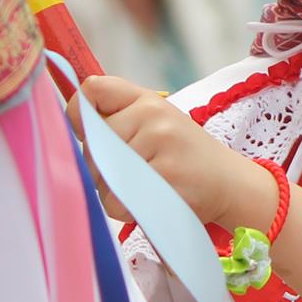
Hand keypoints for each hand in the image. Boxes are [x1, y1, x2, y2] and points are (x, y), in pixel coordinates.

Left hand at [77, 75, 275, 229]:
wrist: (229, 183)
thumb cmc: (183, 155)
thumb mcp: (157, 123)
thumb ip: (119, 117)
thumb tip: (73, 126)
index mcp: (146, 99)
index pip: (91, 91)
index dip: (80, 117)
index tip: (92, 135)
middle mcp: (152, 115)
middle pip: (90, 146)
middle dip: (100, 168)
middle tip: (132, 174)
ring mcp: (159, 143)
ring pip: (101, 176)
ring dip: (113, 192)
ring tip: (143, 188)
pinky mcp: (165, 175)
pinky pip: (118, 200)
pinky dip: (126, 210)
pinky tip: (149, 202)